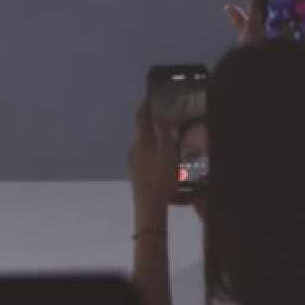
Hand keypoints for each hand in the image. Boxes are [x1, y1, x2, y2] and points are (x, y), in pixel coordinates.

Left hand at [128, 99, 179, 218]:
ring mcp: (133, 165)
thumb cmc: (161, 178)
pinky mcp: (137, 178)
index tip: (149, 96)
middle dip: (154, 127)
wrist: (150, 208)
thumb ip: (163, 133)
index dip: (145, 106)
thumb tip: (158, 115)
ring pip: (146, 149)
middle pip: (143, 134)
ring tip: (171, 147)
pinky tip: (167, 167)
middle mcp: (134, 151)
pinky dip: (156, 158)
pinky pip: (147, 162)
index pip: (141, 118)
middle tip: (167, 123)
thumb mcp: (168, 152)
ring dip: (156, 145)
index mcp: (141, 142)